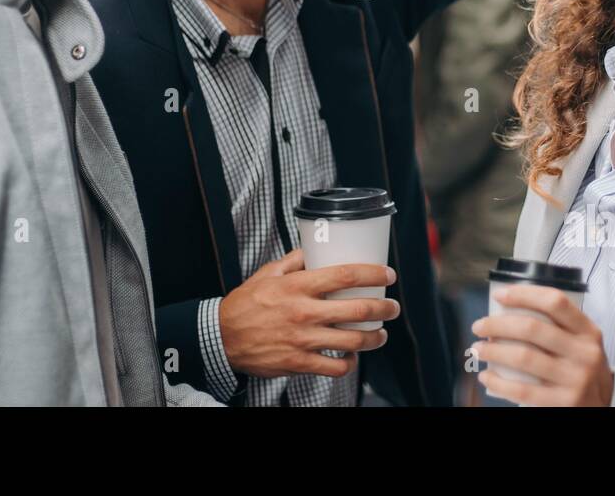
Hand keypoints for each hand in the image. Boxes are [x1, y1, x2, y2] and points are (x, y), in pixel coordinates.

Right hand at [219, 249, 400, 378]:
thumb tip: (317, 247)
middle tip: (393, 307)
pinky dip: (349, 363)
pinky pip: (334, 367)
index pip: (345, 275)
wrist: (221, 337)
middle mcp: (304, 312)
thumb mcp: (268, 273)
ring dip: (375, 338)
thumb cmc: (245, 303)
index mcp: (298, 285)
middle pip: (358, 309)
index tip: (388, 274)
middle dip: (384, 308)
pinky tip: (352, 357)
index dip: (373, 273)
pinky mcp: (298, 363)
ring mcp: (303, 340)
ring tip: (381, 334)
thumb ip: (294, 260)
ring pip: (353, 341)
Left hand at [470, 284, 612, 405]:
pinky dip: (498, 382)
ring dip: (493, 351)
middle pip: (532, 328)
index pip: (555, 302)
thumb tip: (508, 311)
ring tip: (478, 349)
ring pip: (523, 357)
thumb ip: (558, 327)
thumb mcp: (583, 343)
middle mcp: (584, 353)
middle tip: (479, 326)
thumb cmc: (584, 369)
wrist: (606, 406)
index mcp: (588, 331)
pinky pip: (522, 390)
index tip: (500, 295)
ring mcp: (575, 379)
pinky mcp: (563, 403)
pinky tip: (486, 375)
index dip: (523, 294)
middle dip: (497, 324)